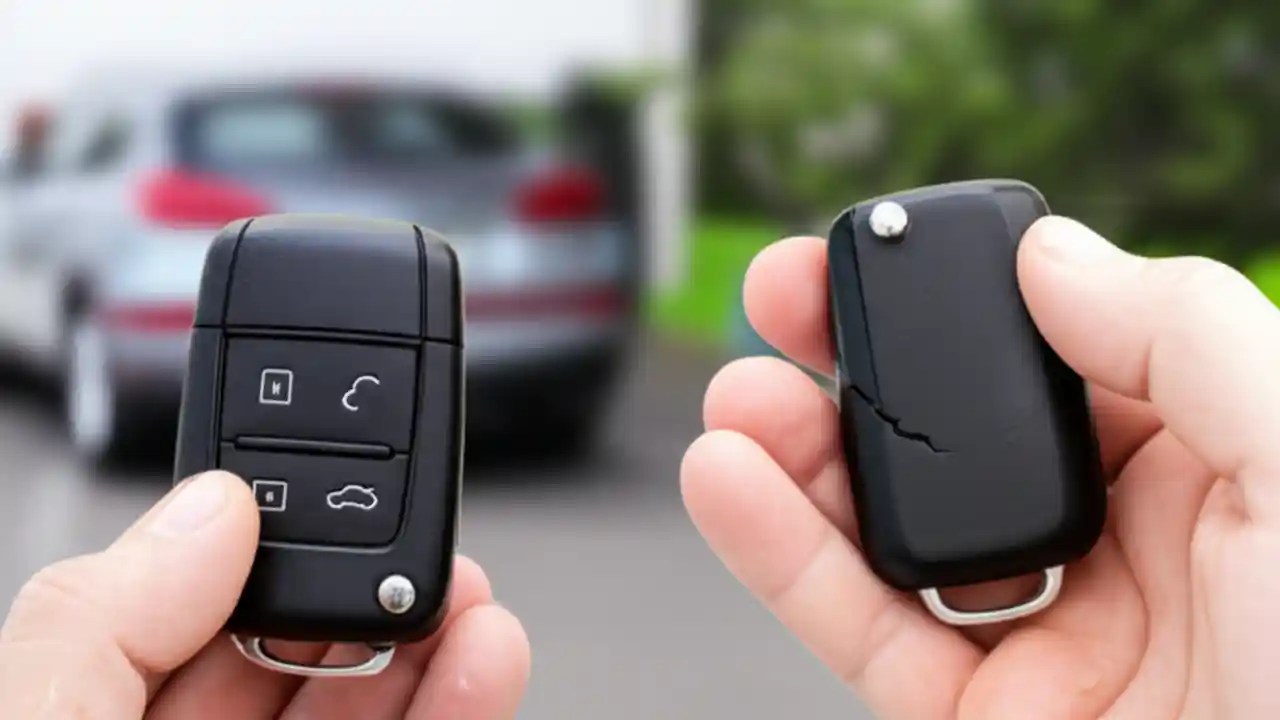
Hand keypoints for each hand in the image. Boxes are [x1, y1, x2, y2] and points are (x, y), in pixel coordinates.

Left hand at [0, 471, 529, 718]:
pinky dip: (467, 706)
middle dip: (363, 575)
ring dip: (435, 635)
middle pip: (290, 646)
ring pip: (372, 704)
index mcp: (79, 718)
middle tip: (415, 532)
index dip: (246, 536)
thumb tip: (209, 510)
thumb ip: (92, 625)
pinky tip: (488, 659)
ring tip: (468, 591)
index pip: (169, 604)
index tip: (310, 487)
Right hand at [682, 217, 1279, 718]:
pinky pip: (862, 627)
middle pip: (953, 429)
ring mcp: (1040, 633)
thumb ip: (1186, 338)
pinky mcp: (975, 717)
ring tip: (740, 401)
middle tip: (783, 301)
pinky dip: (783, 557)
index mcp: (1209, 465)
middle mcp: (1117, 543)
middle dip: (856, 360)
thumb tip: (1056, 257)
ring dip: (797, 456)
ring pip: (889, 525)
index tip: (891, 249)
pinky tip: (735, 486)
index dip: (962, 293)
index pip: (1057, 348)